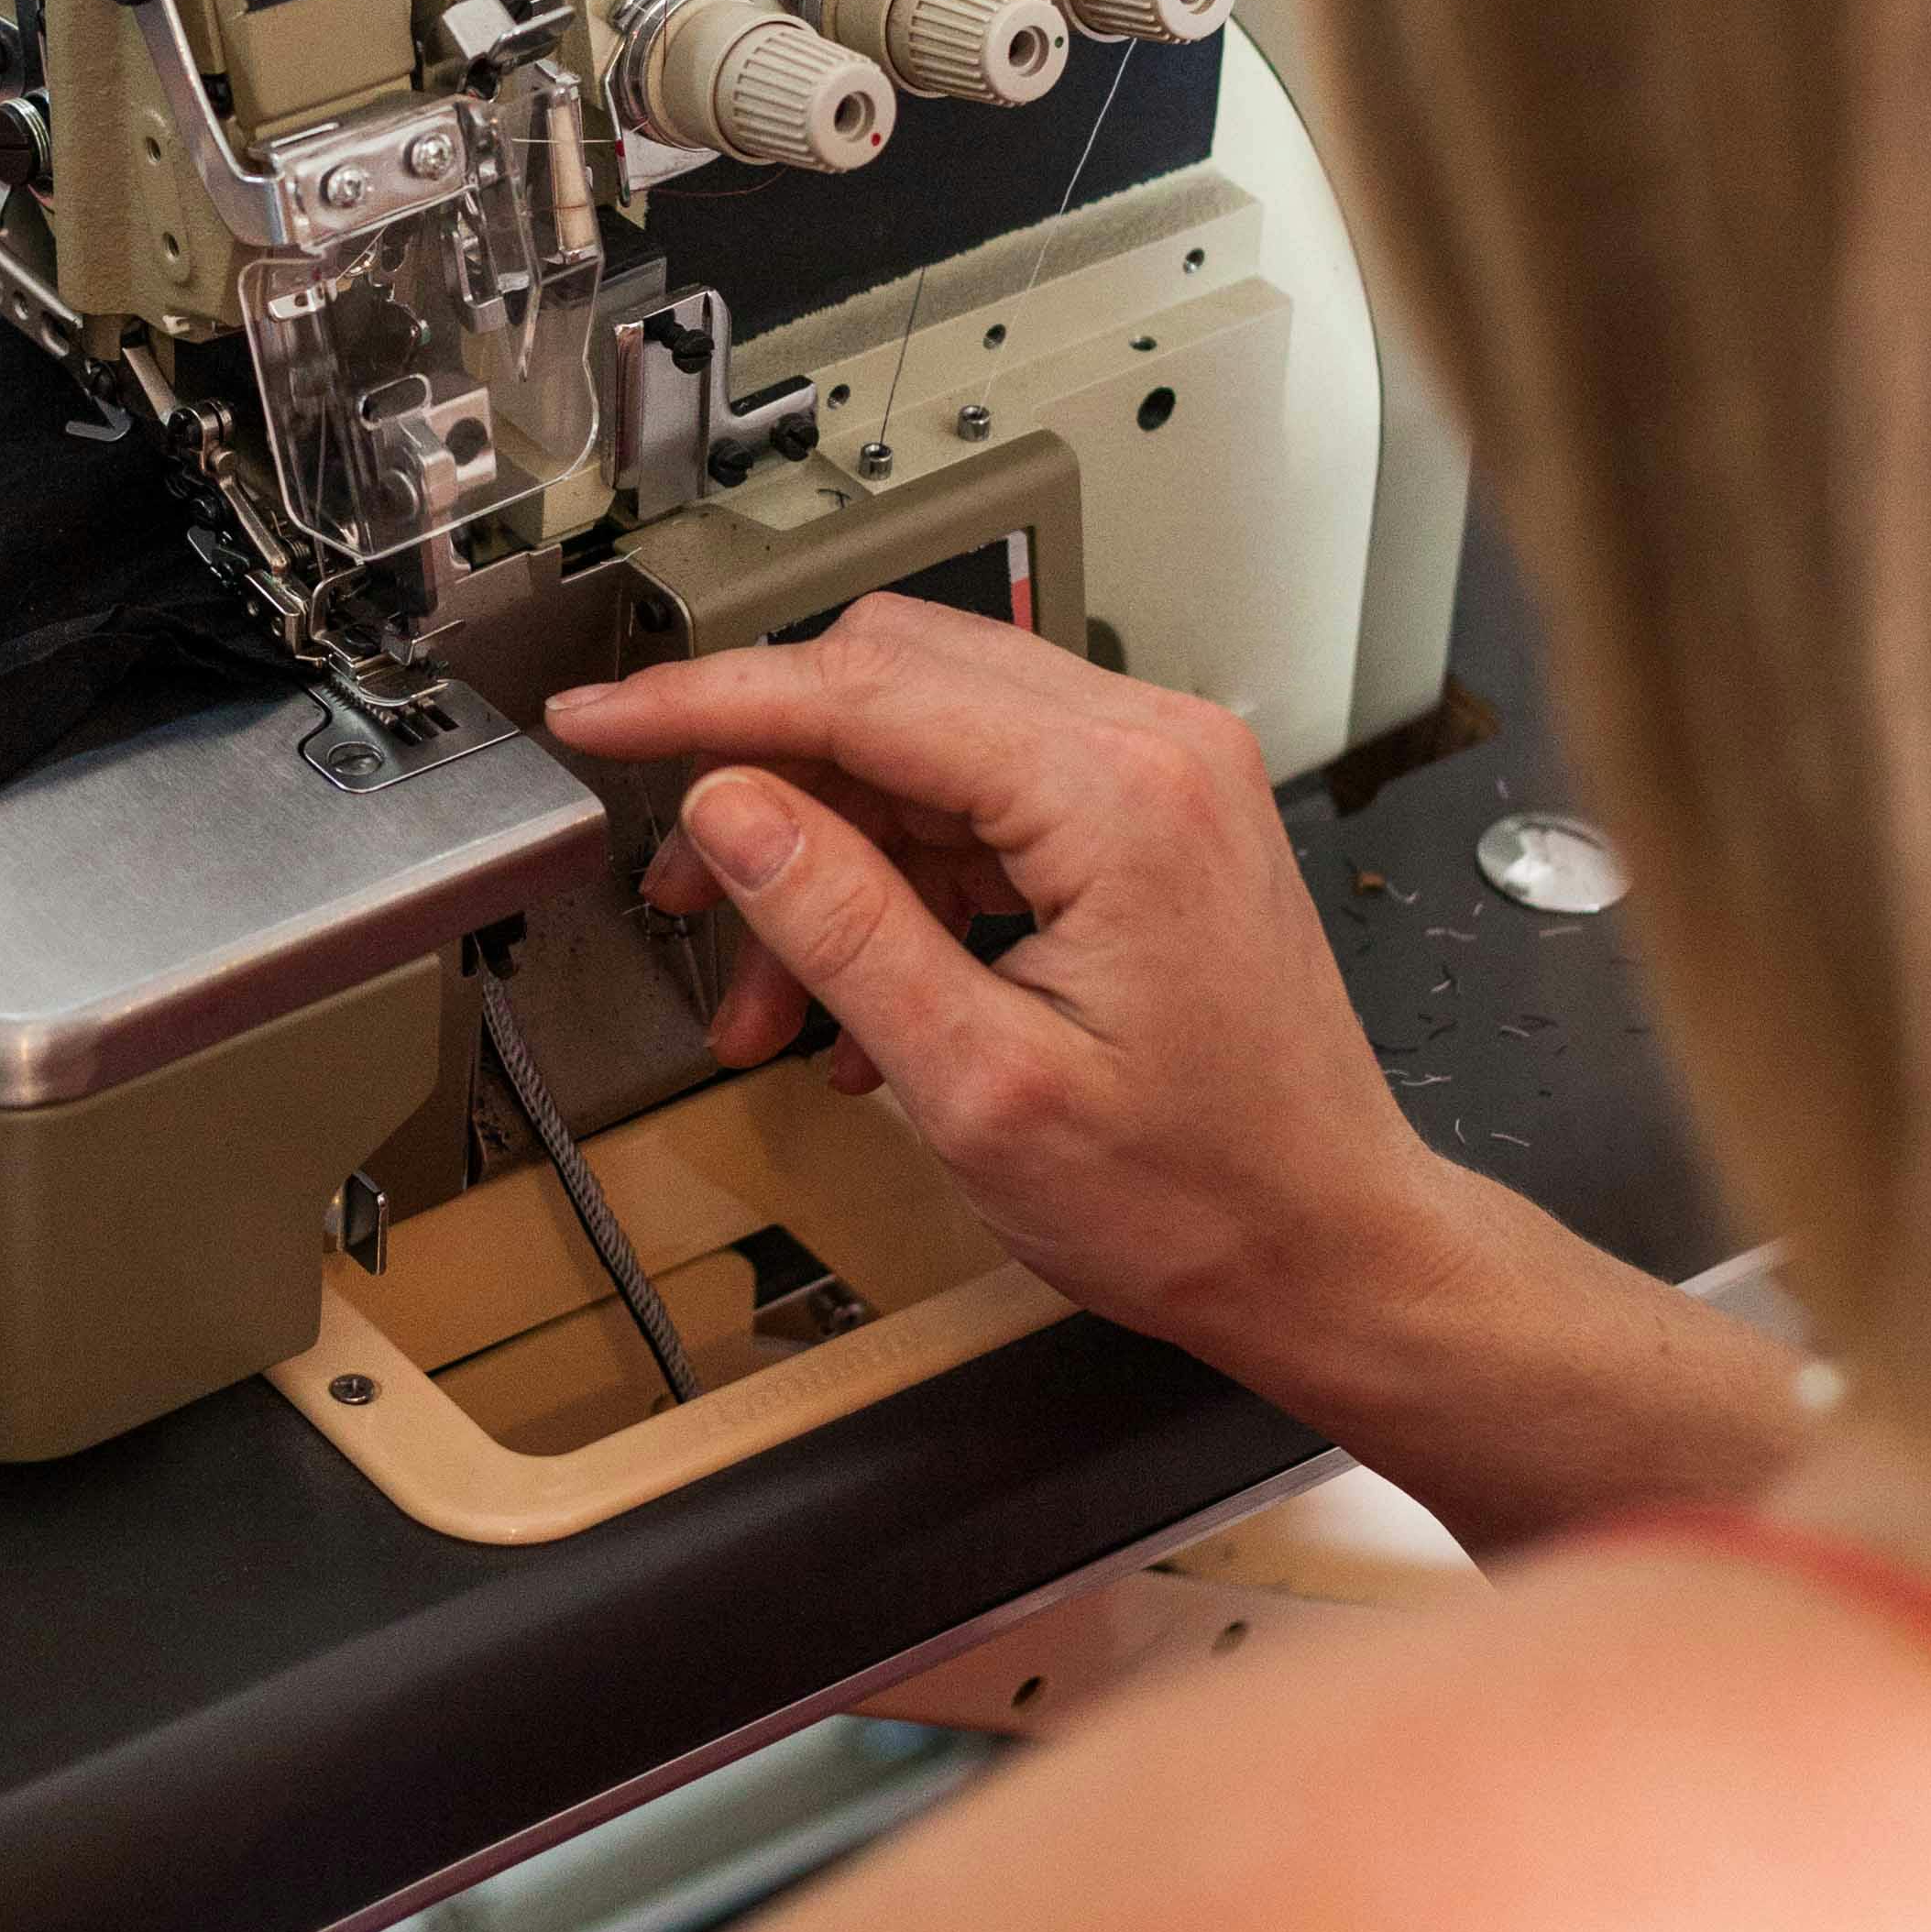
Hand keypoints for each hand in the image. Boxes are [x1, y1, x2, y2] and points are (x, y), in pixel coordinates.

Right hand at [544, 594, 1451, 1382]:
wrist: (1330, 1250)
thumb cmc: (1203, 1198)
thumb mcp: (981, 1087)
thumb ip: (843, 928)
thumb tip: (728, 808)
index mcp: (1120, 794)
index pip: (861, 691)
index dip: (704, 704)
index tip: (600, 721)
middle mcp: (1153, 748)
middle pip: (888, 681)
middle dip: (762, 780)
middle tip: (679, 888)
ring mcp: (1160, 773)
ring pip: (923, 740)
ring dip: (824, 848)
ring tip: (763, 994)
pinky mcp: (1151, 815)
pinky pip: (980, 798)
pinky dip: (898, 878)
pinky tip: (855, 997)